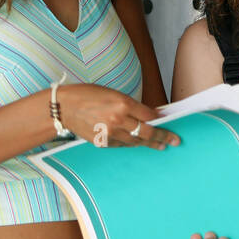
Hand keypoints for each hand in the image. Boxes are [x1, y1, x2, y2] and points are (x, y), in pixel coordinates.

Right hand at [56, 83, 179, 150]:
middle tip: (175, 141)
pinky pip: (122, 145)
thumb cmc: (87, 95)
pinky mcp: (103, 143)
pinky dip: (130, 143)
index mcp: (122, 103)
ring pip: (136, 141)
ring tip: (161, 145)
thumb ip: (130, 104)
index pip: (149, 115)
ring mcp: (111, 133)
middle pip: (147, 132)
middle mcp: (119, 120)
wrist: (64, 108)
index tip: (168, 121)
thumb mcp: (112, 93)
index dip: (160, 119)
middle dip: (163, 136)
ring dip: (149, 143)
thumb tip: (148, 113)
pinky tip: (137, 142)